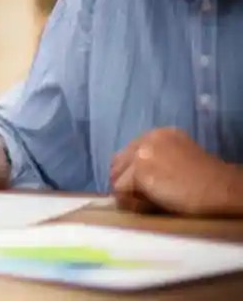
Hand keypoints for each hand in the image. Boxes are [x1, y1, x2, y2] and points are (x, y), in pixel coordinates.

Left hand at [110, 128, 240, 216]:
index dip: (131, 176)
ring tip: (151, 203)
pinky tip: (151, 206)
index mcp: (161, 134)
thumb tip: (125, 179)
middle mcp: (149, 137)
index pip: (128, 153)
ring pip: (117, 178)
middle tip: (144, 200)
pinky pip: (121, 191)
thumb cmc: (207, 185)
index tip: (145, 191)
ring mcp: (143, 151)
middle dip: (126, 184)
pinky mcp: (140, 168)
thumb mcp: (179, 163)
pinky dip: (132, 203)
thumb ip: (156, 163)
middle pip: (117, 163)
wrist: (222, 190)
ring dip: (129, 194)